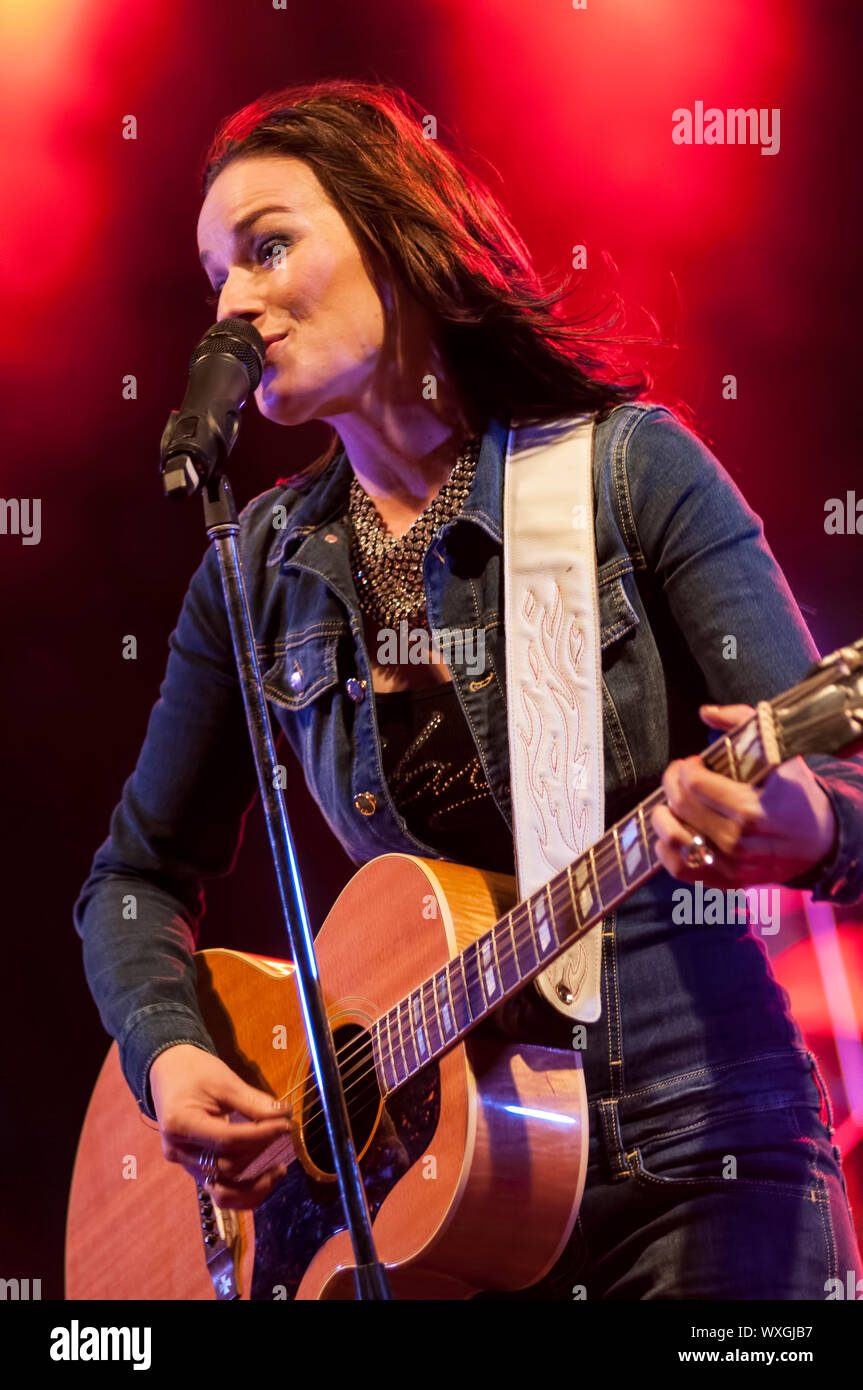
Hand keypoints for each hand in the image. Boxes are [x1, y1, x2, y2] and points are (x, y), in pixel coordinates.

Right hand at [149, 1044, 292, 1209]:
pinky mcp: (195, 1169)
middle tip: (282, 1129)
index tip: (286, 1124)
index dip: (260, 1135)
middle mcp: (178, 1151)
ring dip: (255, 1182)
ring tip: (279, 1169)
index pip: (226, 1139)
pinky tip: (266, 1181)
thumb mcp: (224, 1080)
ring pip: (222, 1189)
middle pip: (225, 1165)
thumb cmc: (195, 1071)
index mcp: (180, 1123)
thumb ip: (252, 1102)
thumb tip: (284, 1114)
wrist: (168, 1073)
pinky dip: (244, 1191)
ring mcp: (184, 1164)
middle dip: (259, 1149)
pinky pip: (220, 1190)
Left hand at [649, 702, 837, 888]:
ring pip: (672, 839)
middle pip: (681, 806)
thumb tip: (706, 711)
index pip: (694, 783)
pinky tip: (673, 832)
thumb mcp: (780, 755)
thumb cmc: (797, 796)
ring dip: (662, 815)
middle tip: (680, 775)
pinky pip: (678, 869)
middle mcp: (736, 841)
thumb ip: (742, 724)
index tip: (694, 762)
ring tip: (672, 803)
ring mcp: (729, 865)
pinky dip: (665, 850)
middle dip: (672, 783)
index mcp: (750, 809)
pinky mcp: (724, 881)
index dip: (686, 767)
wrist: (822, 842)